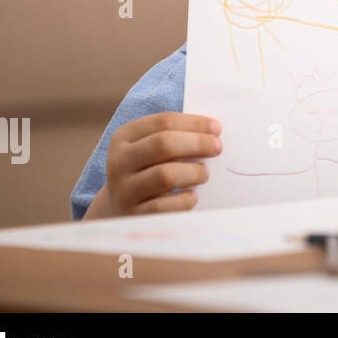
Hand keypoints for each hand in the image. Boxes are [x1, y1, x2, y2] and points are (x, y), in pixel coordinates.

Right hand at [83, 112, 221, 218]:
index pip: (163, 122)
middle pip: (163, 144)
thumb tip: (213, 130)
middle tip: (217, 148)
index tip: (217, 128)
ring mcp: (124, 190)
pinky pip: (165, 206)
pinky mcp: (133, 215)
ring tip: (205, 173)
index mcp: (124, 137)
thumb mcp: (151, 149)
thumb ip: (176, 136)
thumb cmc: (147, 170)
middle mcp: (119, 162)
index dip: (194, 123)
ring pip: (164, 175)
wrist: (119, 209)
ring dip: (193, 172)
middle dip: (197, 143)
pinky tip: (192, 196)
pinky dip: (184, 199)